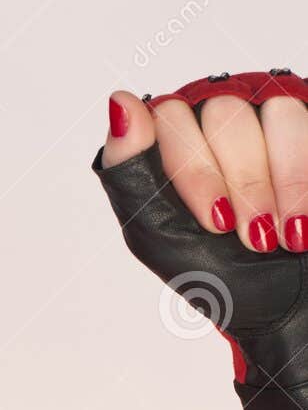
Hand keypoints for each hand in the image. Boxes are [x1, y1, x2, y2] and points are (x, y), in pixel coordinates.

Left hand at [91, 68, 307, 409]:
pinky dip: (301, 178)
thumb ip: (129, 173)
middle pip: (222, 113)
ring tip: (280, 236)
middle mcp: (214, 115)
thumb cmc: (218, 274)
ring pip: (271, 112)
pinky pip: (299, 120)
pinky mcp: (304, 121)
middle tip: (253, 239)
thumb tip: (121, 101)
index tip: (216, 224)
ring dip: (278, 183)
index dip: (198, 175)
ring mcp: (263, 111)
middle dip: (243, 185)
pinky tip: (300, 221)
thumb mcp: (158, 236)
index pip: (170, 119)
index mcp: (169, 139)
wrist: (285, 307)